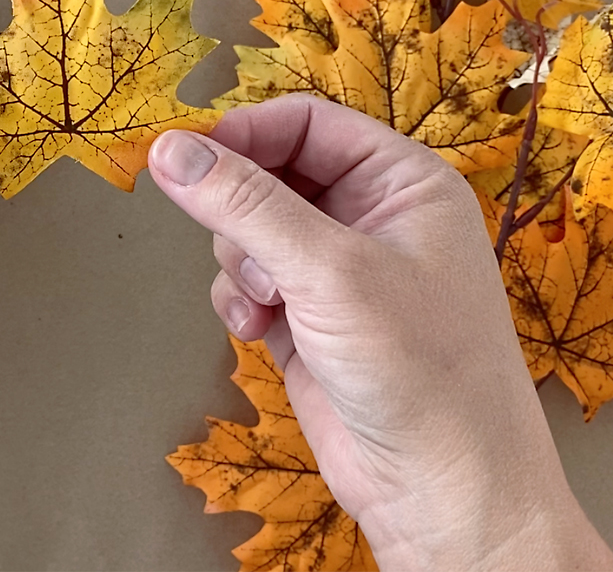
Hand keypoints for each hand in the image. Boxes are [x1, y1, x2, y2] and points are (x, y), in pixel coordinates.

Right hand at [148, 95, 612, 570]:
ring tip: (267, 302)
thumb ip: (244, 203)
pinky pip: (246, 282)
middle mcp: (370, 218)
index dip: (243, 134)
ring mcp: (336, 271)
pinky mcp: (306, 318)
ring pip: (249, 231)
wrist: (441, 487)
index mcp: (401, 182)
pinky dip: (239, 302)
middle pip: (268, 175)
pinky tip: (256, 331)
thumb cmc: (421, 369)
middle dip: (241, 212)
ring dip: (239, 263)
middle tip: (244, 248)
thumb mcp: (329, 270)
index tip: (185, 155)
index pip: (305, 124)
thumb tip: (171, 149)